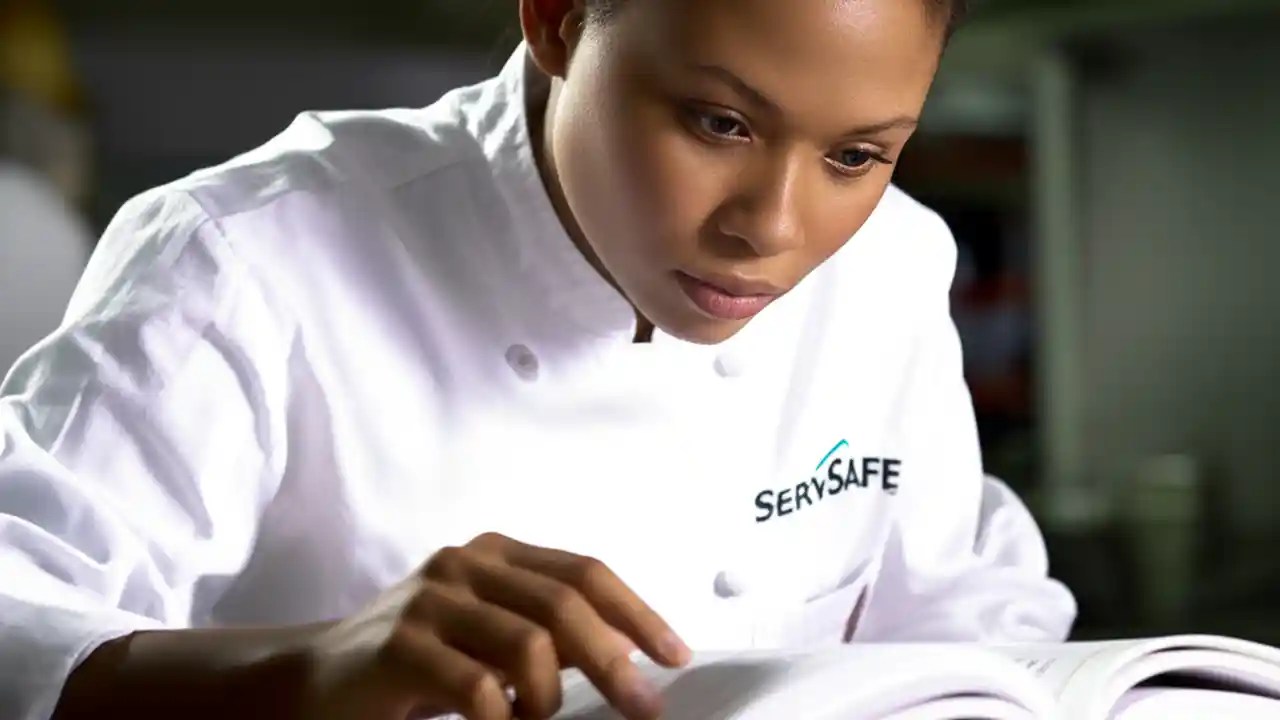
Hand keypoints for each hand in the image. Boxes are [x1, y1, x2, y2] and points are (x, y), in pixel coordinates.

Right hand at [297, 532, 690, 719]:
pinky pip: (477, 688)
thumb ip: (548, 633)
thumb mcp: (489, 635)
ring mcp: (429, 599)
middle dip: (614, 659)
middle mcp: (465, 562)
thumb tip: (628, 658)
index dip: (637, 611)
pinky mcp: (399, 645)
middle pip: (564, 603)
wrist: (316, 682)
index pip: (584, 571)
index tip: (675, 655)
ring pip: (527, 644)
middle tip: (644, 706)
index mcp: (496, 552)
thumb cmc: (418, 663)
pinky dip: (503, 719)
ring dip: (549, 699)